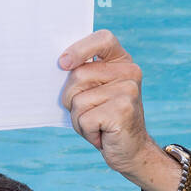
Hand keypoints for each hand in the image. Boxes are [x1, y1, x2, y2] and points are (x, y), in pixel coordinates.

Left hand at [58, 29, 159, 179]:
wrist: (131, 151)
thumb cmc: (105, 121)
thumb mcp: (93, 93)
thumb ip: (81, 77)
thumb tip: (59, 65)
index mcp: (121, 62)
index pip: (103, 39)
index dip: (80, 48)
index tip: (63, 63)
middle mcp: (129, 72)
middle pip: (78, 75)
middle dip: (71, 99)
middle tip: (88, 114)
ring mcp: (128, 90)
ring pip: (78, 100)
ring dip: (79, 120)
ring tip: (97, 125)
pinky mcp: (123, 110)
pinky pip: (84, 119)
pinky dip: (86, 132)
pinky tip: (101, 135)